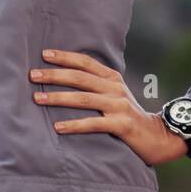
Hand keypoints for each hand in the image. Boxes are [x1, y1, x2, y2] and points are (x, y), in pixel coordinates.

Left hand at [28, 49, 190, 167]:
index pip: (85, 62)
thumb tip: (66, 77)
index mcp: (112, 77)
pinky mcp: (121, 124)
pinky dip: (74, 125)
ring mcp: (119, 105)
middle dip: (54, 75)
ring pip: (83, 98)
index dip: (64, 57)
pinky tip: (57, 127)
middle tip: (32, 75)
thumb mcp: (115, 94)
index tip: (44, 54)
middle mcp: (115, 88)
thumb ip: (97, 85)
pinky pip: (93, 123)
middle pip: (80, 77)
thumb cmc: (128, 115)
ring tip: (37, 98)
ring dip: (58, 98)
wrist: (158, 137)